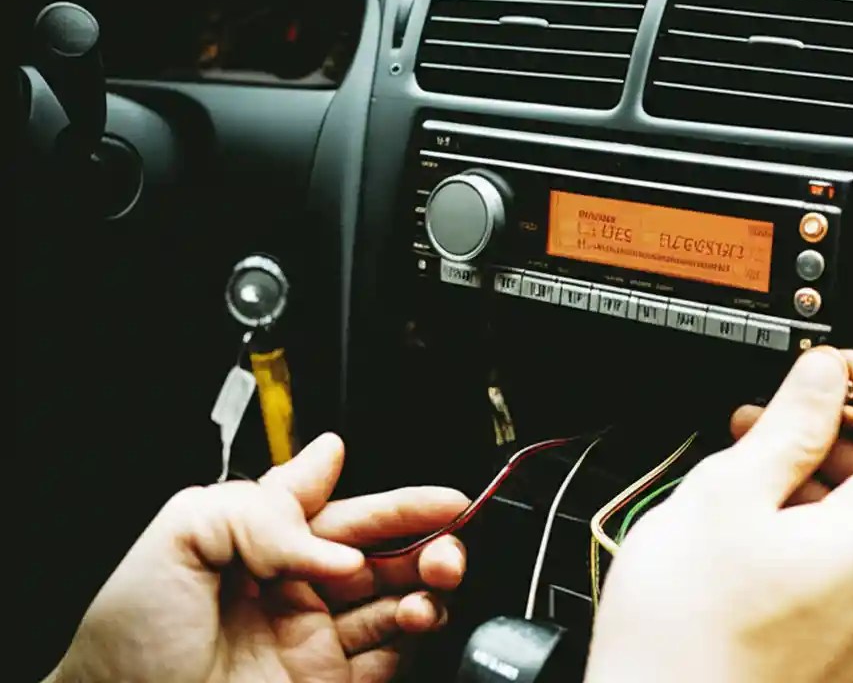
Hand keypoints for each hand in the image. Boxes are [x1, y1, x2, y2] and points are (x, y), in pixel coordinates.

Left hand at [46, 434, 468, 682]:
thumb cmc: (129, 645)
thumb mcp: (179, 538)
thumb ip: (260, 503)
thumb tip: (328, 469)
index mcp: (266, 549)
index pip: (346, 515)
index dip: (400, 505)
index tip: (443, 501)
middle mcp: (298, 593)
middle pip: (387, 556)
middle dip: (430, 541)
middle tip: (447, 545)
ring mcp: (317, 643)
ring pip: (401, 603)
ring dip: (431, 586)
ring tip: (435, 580)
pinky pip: (393, 659)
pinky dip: (418, 636)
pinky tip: (415, 618)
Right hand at [586, 348, 852, 682]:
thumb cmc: (680, 642)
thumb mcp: (725, 499)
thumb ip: (789, 425)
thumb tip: (824, 376)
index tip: (837, 369)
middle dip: (836, 434)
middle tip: (767, 417)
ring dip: (817, 485)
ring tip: (744, 478)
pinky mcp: (846, 662)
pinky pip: (848, 577)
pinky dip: (812, 537)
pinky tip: (751, 536)